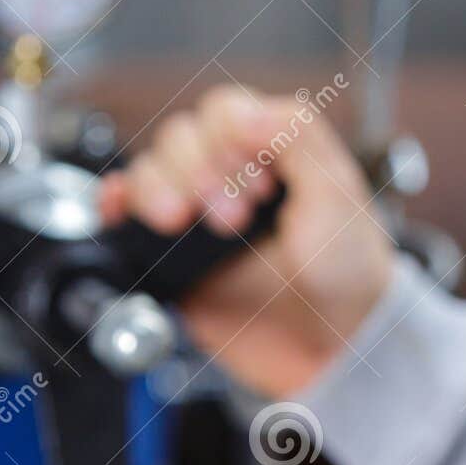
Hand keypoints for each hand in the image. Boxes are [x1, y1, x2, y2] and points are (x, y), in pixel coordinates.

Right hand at [100, 86, 394, 395]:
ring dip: (155, 188)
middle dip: (196, 172)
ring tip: (180, 224)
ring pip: (148, 171)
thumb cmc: (349, 277)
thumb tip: (248, 112)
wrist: (333, 352)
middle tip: (232, 220)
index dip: (228, 140)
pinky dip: (116, 206)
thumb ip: (301, 142)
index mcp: (275, 152)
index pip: (224, 113)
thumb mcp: (340, 202)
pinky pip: (125, 218)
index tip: (257, 188)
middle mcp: (231, 178)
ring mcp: (198, 217)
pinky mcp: (172, 257)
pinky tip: (123, 212)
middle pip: (180, 138)